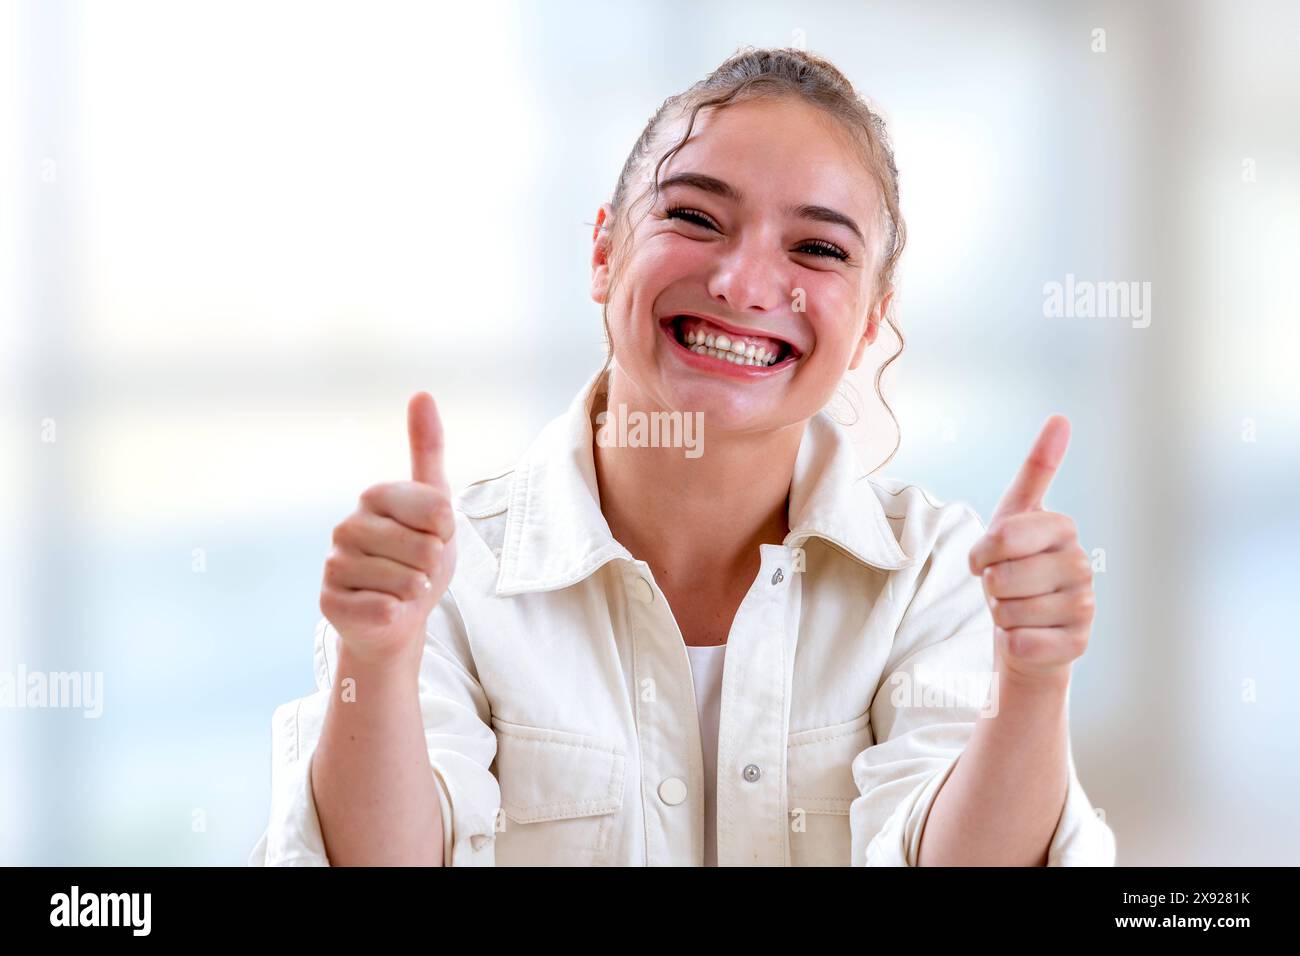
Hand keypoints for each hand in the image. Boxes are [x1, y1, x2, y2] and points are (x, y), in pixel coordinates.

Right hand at [320, 392, 457, 665]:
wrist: (396, 618)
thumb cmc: (419, 559)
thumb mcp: (436, 506)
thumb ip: (428, 450)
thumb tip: (421, 393)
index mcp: (376, 496)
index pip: (438, 510)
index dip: (447, 533)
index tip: (433, 537)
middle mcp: (347, 525)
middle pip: (425, 549)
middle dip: (433, 567)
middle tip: (417, 570)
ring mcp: (334, 563)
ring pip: (407, 581)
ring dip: (416, 592)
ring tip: (402, 590)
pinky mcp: (328, 601)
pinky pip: (385, 609)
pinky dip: (397, 614)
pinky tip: (384, 609)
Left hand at [968, 415, 1093, 685]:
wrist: (1028, 629)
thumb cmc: (1015, 567)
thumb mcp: (1013, 517)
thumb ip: (1036, 471)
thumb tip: (1062, 418)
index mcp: (1062, 528)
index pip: (1003, 536)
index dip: (982, 553)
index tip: (986, 558)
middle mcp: (1081, 564)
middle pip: (1002, 577)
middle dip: (990, 587)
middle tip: (1005, 588)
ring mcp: (1084, 605)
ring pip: (1009, 612)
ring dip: (1000, 615)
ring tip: (1018, 609)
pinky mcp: (1078, 643)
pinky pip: (1021, 643)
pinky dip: (1012, 642)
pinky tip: (1028, 636)